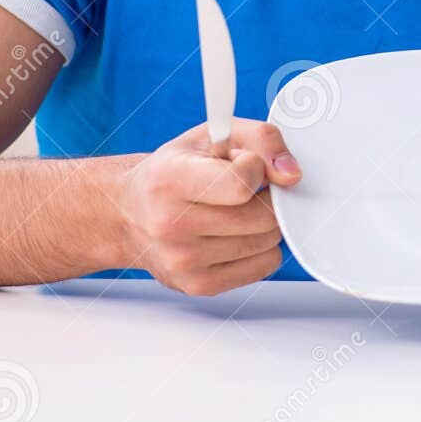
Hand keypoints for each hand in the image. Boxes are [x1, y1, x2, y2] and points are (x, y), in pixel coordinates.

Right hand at [116, 118, 301, 295]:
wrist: (129, 214)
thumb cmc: (174, 170)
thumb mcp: (212, 135)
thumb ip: (261, 139)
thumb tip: (292, 174)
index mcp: (170, 180)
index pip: (241, 183)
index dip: (255, 167)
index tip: (243, 163)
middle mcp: (171, 225)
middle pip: (263, 216)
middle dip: (267, 197)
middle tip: (247, 189)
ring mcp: (184, 261)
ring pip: (268, 241)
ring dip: (264, 222)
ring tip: (236, 210)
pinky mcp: (199, 286)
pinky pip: (265, 265)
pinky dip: (260, 248)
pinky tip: (235, 234)